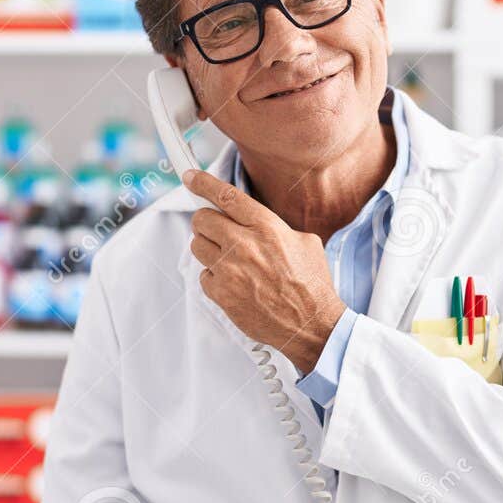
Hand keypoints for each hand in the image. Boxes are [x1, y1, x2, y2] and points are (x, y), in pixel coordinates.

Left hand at [184, 169, 346, 374]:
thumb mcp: (305, 242)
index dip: (203, 183)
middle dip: (205, 221)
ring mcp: (229, 270)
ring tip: (227, 258)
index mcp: (266, 227)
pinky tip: (232, 282)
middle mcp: (244, 245)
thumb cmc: (311, 285)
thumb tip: (255, 222)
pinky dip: (214, 277)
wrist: (310, 324)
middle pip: (202, 219)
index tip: (190, 177)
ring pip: (197, 246)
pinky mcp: (221, 294)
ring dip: (208, 248)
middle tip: (213, 227)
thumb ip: (274, 227)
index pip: (226, 196)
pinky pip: (203, 275)